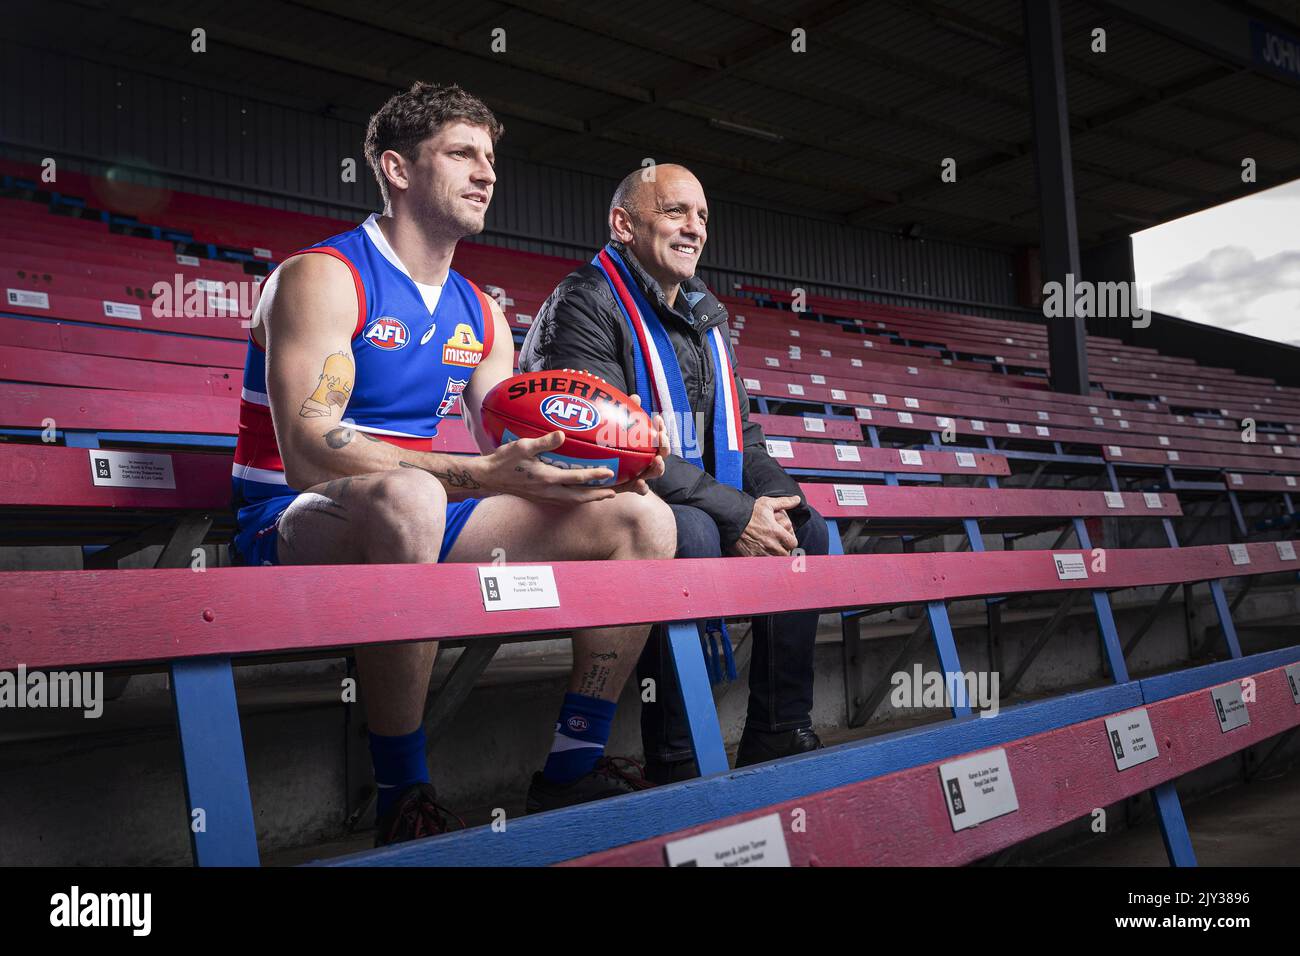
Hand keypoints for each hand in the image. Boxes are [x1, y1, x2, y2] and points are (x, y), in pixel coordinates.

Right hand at [480, 430, 617, 503]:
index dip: (594, 475)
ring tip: (602, 495)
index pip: (576, 478)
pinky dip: (576, 499)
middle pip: (579, 497)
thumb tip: (562, 434)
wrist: (486, 477)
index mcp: (546, 478)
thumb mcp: (522, 447)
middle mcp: (548, 491)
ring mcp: (543, 496)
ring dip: (588, 498)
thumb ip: (543, 442)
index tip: (609, 472)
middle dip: (597, 495)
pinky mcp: (539, 497)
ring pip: (572, 501)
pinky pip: (564, 501)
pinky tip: (580, 494)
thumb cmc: (503, 460)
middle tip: (614, 492)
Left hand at [611, 393, 667, 495]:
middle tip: (661, 438)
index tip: (658, 419)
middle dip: (665, 446)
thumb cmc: (606, 446)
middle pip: (662, 454)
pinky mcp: (630, 487)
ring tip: (657, 461)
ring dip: (659, 466)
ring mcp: (640, 475)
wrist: (593, 473)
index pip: (658, 437)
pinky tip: (639, 482)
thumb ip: (624, 415)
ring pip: (656, 472)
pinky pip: (640, 489)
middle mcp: (645, 461)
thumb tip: (635, 396)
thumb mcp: (613, 429)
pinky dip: (642, 487)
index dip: (661, 429)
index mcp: (644, 447)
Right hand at [729, 495, 800, 556]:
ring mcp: (761, 552)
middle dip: (784, 549)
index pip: (793, 543)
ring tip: (770, 548)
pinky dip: (764, 560)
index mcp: (777, 533)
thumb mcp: (767, 503)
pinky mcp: (751, 557)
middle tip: (778, 543)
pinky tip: (761, 552)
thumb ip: (784, 502)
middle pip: (786, 554)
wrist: (731, 520)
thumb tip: (797, 499)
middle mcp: (771, 545)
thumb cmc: (749, 512)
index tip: (786, 538)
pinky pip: (763, 563)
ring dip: (775, 555)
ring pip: (776, 560)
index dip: (790, 540)